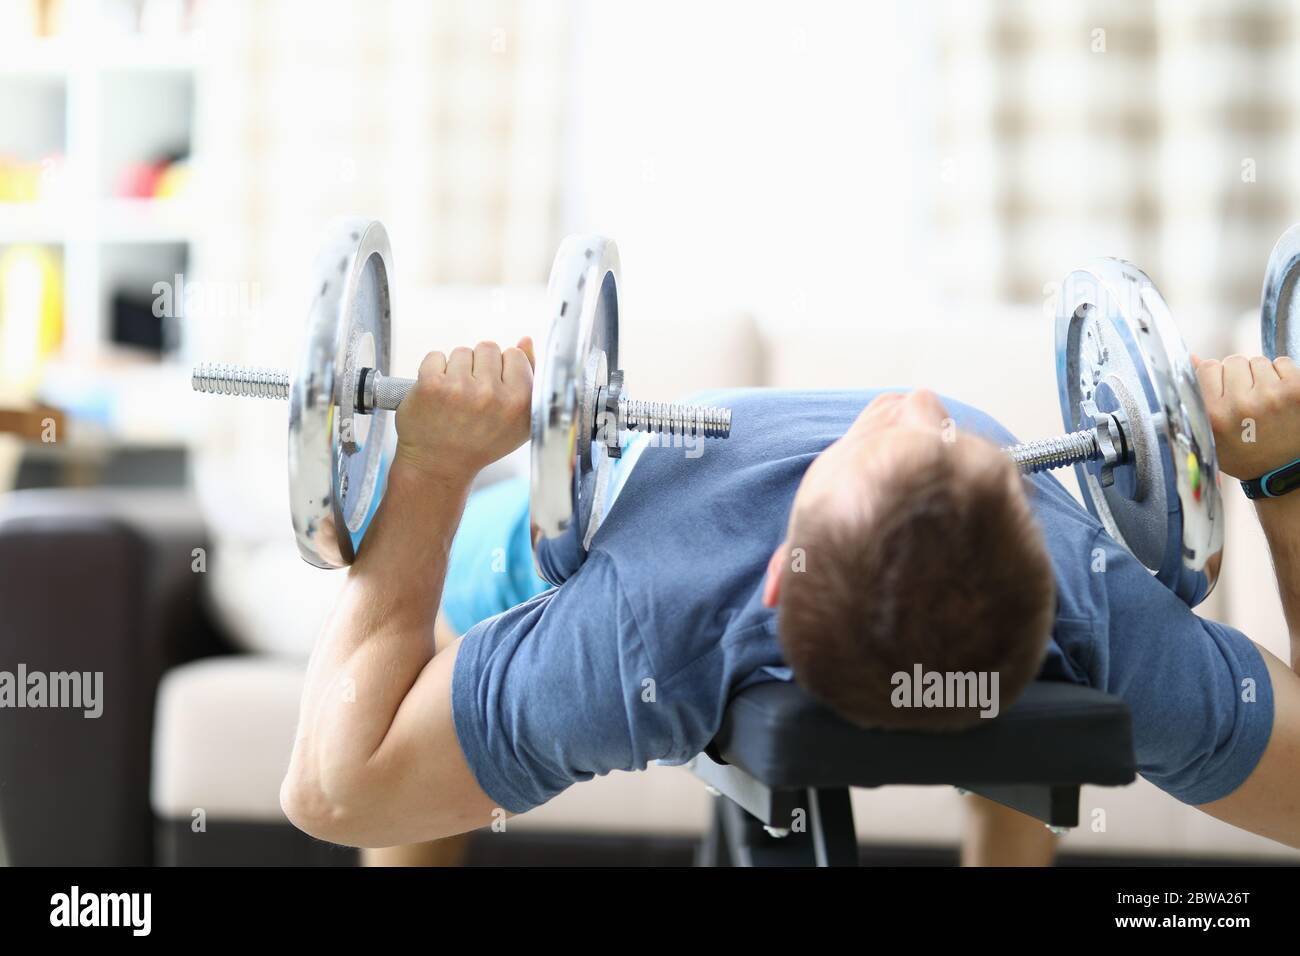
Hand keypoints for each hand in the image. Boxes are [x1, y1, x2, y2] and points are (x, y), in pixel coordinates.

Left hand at [394, 337, 534, 481]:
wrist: (438, 466)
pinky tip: (436, 395)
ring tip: (454, 398)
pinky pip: (436, 356)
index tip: (493, 391)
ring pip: (462, 352)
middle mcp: (492, 395)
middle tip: (472, 396)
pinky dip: (433, 371)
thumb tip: (526, 341)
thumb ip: (528, 378)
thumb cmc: (480, 443)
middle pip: (489, 348)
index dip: (502, 370)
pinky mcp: (431, 385)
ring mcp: (460, 389)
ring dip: (456, 370)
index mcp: (519, 402)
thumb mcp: (517, 420)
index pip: (515, 355)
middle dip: (479, 367)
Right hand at [1194, 353, 1299, 479]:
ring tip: (1265, 400)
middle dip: (1239, 376)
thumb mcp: (1210, 432)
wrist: (1282, 472)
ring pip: (1259, 361)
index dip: (1216, 378)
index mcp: (1214, 415)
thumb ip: (1199, 396)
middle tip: (1246, 399)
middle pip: (1234, 360)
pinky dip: (1281, 375)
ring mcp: (1272, 395)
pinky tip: (1280, 397)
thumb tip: (1194, 357)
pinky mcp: (1297, 391)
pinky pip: (1283, 362)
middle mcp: (1242, 404)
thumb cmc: (1242, 452)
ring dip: (1261, 376)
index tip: (1224, 393)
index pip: (1208, 367)